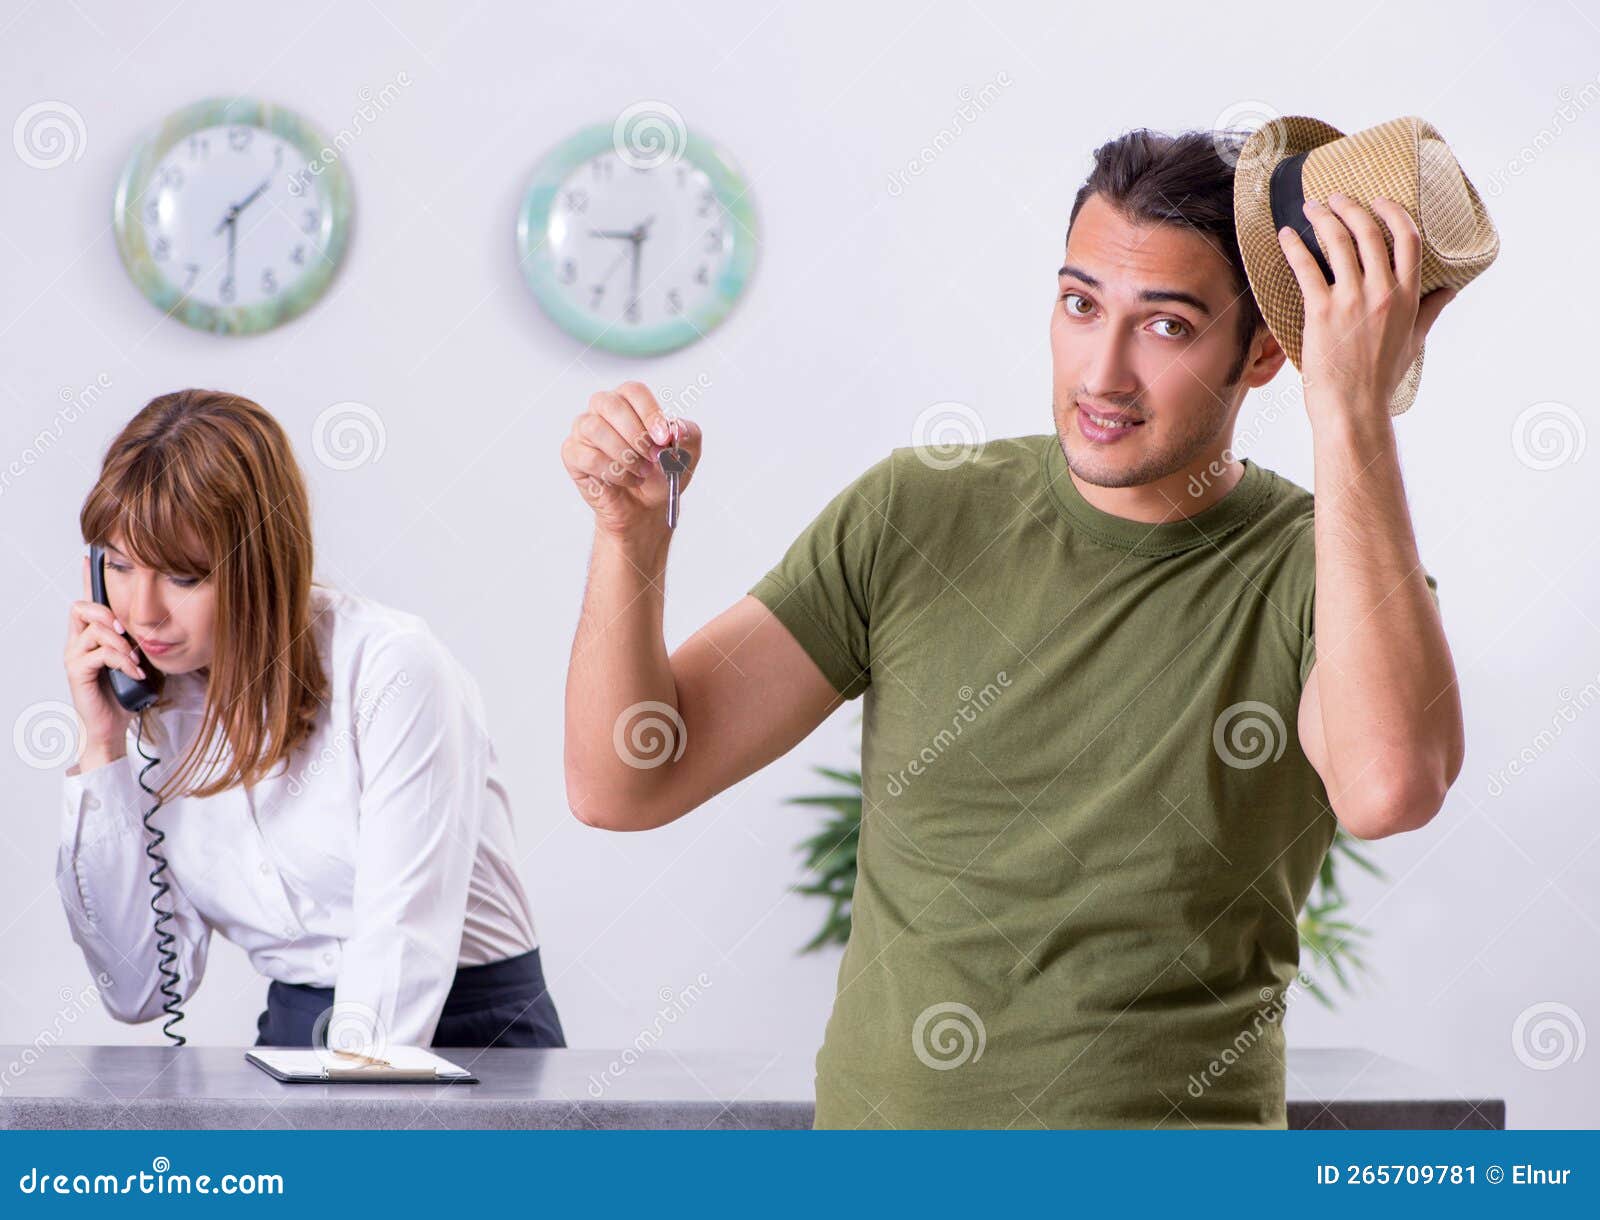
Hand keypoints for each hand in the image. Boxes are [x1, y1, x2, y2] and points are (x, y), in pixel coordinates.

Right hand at [64, 555, 143, 764]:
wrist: (115, 726)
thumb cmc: (128, 691)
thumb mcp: (140, 656)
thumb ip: (139, 637)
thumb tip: (157, 619)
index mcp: (91, 635)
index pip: (86, 601)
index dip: (88, 579)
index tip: (91, 557)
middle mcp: (77, 642)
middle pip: (83, 608)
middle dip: (109, 614)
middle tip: (128, 631)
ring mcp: (74, 656)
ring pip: (95, 631)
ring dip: (122, 643)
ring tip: (137, 660)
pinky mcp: (76, 672)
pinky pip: (100, 654)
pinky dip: (122, 660)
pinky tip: (135, 672)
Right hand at [562, 381, 700, 541]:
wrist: (646, 507)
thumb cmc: (661, 474)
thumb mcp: (687, 454)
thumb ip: (688, 434)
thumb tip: (676, 428)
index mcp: (629, 402)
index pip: (634, 392)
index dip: (650, 413)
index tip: (664, 437)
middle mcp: (602, 411)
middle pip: (611, 405)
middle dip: (636, 434)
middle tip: (654, 456)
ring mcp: (584, 431)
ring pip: (595, 429)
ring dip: (625, 454)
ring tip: (642, 471)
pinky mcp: (573, 454)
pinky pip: (588, 457)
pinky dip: (613, 472)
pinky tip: (627, 479)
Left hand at [1277, 192, 1456, 423]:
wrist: (1353, 407)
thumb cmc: (1381, 379)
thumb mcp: (1414, 342)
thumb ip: (1430, 311)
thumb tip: (1449, 290)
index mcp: (1407, 297)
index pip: (1408, 239)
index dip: (1393, 212)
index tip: (1379, 200)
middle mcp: (1382, 292)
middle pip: (1369, 232)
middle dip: (1351, 207)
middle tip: (1336, 197)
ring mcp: (1351, 300)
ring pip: (1338, 243)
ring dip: (1323, 218)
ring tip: (1312, 208)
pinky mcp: (1321, 311)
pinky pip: (1306, 267)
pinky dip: (1294, 247)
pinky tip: (1286, 236)